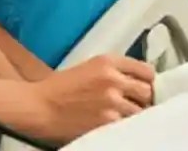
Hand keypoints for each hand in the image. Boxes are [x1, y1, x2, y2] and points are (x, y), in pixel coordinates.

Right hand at [27, 54, 154, 144]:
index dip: (147, 81)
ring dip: (134, 114)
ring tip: (122, 116)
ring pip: (141, 111)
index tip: (144, 87)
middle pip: (148, 91)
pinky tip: (115, 125)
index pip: (146, 70)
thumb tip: (135, 82)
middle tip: (136, 104)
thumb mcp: (87, 68)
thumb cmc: (58, 89)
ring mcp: (112, 101)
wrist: (39, 107)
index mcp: (107, 62)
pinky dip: (125, 126)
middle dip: (143, 99)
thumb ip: (112, 71)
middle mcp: (112, 79)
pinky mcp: (107, 122)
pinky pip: (129, 125)